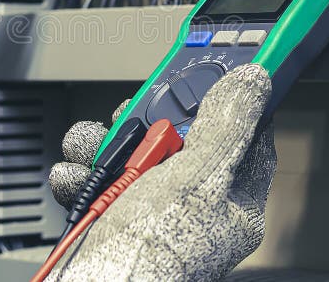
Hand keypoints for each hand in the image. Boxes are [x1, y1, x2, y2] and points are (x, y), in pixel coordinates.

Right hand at [47, 64, 276, 281]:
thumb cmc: (157, 254)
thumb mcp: (200, 177)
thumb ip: (226, 127)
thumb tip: (252, 83)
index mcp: (231, 198)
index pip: (243, 134)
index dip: (225, 100)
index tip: (207, 73)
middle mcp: (193, 202)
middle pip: (178, 135)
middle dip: (147, 121)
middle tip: (133, 118)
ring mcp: (152, 208)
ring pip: (132, 152)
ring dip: (104, 144)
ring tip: (93, 149)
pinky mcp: (113, 213)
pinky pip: (98, 177)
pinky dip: (82, 172)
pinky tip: (77, 176)